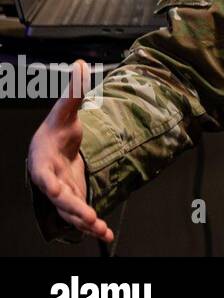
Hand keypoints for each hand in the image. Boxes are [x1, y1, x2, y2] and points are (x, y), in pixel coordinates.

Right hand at [26, 60, 112, 242]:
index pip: (45, 177)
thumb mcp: (65, 112)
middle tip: (90, 218)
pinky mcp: (74, 200)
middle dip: (74, 210)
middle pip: (60, 200)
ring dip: (86, 223)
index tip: (58, 193)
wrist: (55, 147)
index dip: (51, 186)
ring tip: (102, 231)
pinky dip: (92, 226)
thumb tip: (82, 63)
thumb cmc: (56, 131)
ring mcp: (62, 194)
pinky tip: (106, 234)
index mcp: (43, 163)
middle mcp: (50, 183)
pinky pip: (81, 216)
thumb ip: (73, 91)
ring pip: (71, 213)